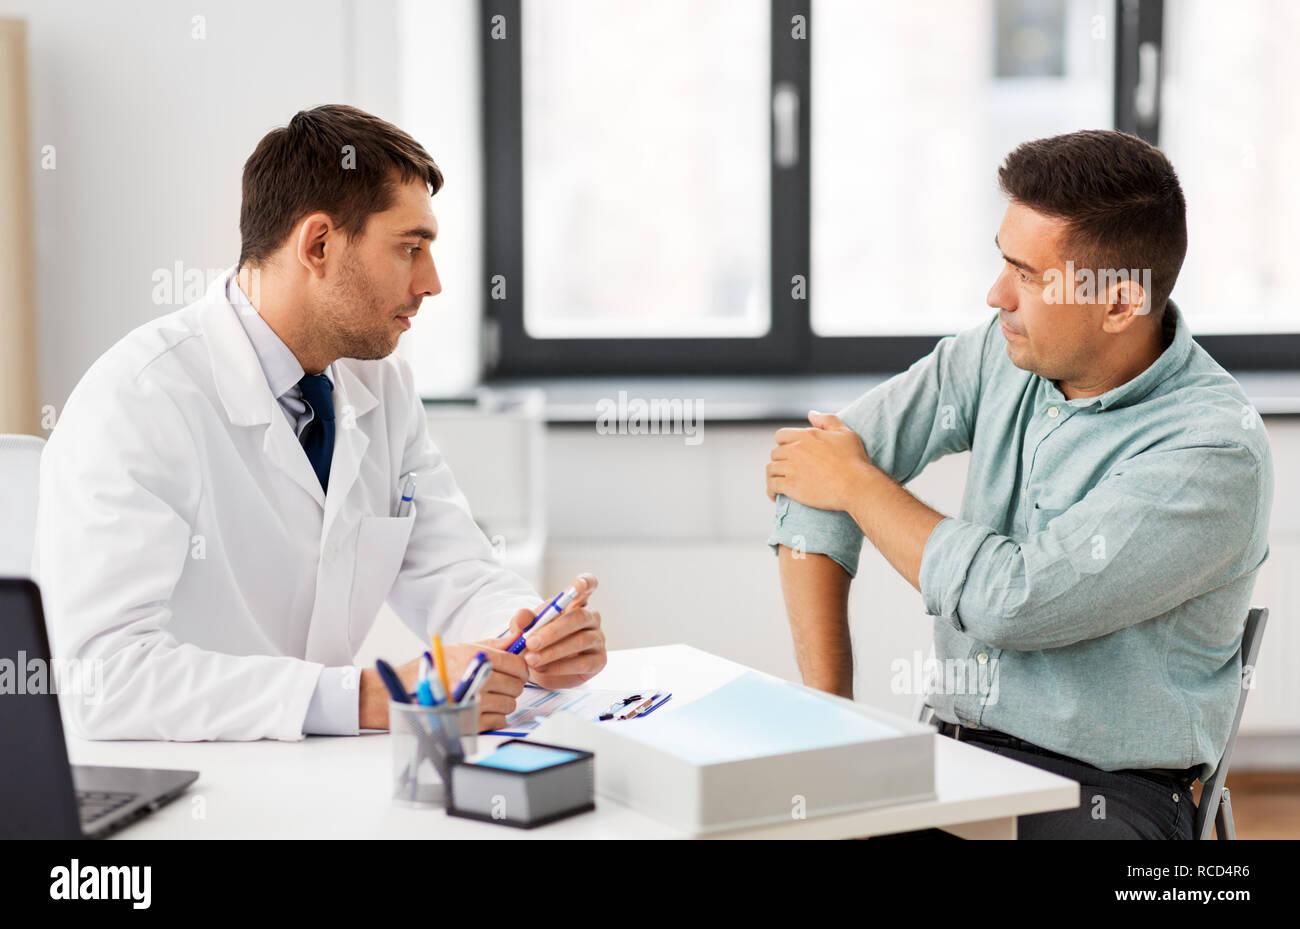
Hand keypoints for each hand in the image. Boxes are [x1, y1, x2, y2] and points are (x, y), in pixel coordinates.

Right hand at [440, 642, 528, 731]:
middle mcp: (478, 679)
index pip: (517, 665)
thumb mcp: (463, 648)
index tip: (516, 672)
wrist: (409, 690)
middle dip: (512, 685)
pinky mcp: (472, 722)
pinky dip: (495, 717)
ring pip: (510, 704)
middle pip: (516, 686)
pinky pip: (500, 720)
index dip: (520, 669)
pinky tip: (483, 710)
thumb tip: (517, 638)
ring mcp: (475, 702)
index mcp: (478, 658)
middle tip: (500, 685)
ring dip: (503, 702)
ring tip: (488, 697)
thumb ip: (493, 645)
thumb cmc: (436, 667)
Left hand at [500, 573, 605, 689]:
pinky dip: (560, 667)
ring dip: (553, 651)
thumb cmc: (536, 641)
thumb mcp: (524, 629)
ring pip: (581, 641)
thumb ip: (522, 620)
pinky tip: (544, 668)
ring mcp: (598, 639)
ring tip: (532, 660)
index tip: (577, 584)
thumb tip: (523, 616)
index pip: (588, 585)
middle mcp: (591, 618)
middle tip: (530, 642)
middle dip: (553, 630)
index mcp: (575, 603)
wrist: (539, 667)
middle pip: (579, 617)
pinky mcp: (598, 661)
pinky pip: (582, 663)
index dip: (586, 582)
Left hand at [766, 411, 873, 510]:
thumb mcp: (844, 433)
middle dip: (780, 460)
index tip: (788, 451)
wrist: (855, 485)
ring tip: (778, 482)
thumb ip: (826, 420)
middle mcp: (795, 450)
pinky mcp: (790, 486)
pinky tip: (774, 495)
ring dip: (773, 475)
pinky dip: (771, 490)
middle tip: (786, 469)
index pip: (781, 435)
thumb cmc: (853, 460)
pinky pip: (772, 485)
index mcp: (805, 436)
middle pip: (775, 453)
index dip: (783, 443)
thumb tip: (811, 414)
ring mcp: (791, 468)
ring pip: (771, 469)